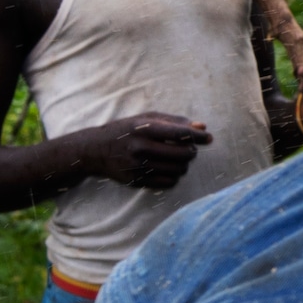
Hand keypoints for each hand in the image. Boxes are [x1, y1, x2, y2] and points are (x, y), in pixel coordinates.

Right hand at [80, 112, 210, 191]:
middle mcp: (141, 148)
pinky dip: (174, 176)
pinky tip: (167, 168)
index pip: (180, 134)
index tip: (208, 138)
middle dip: (191, 151)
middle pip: (184, 154)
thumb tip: (203, 127)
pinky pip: (170, 182)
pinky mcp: (137, 181)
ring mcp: (138, 167)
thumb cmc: (126, 131)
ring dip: (184, 164)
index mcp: (143, 129)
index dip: (198, 136)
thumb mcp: (146, 119)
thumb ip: (175, 121)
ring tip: (177, 158)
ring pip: (179, 170)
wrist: (94, 151)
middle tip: (188, 148)